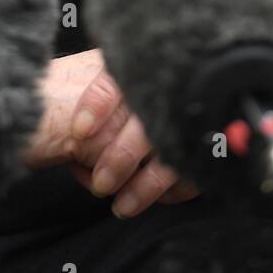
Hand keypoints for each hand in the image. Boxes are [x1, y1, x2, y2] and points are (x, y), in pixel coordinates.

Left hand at [24, 49, 199, 216]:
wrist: (186, 87)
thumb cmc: (127, 88)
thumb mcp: (109, 74)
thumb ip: (93, 92)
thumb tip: (66, 129)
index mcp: (133, 66)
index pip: (112, 83)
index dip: (96, 105)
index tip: (78, 131)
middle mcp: (163, 88)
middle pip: (142, 123)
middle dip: (119, 157)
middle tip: (100, 184)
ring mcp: (188, 117)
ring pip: (168, 154)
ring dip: (144, 185)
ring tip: (121, 206)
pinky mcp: (206, 145)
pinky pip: (192, 171)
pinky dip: (173, 190)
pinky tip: (157, 200)